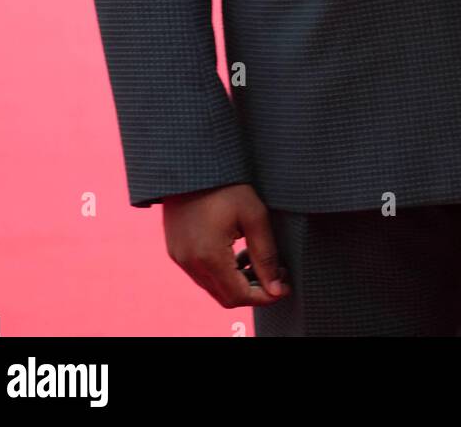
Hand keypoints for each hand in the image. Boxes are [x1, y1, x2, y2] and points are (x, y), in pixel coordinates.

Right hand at [163, 184, 290, 307]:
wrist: (191, 163)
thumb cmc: (226, 183)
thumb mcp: (254, 215)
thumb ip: (266, 255)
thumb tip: (277, 288)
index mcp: (208, 255)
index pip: (239, 296)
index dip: (264, 296)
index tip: (284, 285)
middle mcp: (189, 262)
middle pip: (225, 296)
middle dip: (253, 290)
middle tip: (276, 274)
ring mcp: (179, 257)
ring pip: (213, 287)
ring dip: (238, 282)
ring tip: (258, 260)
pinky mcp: (176, 249)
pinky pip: (202, 274)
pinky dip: (222, 272)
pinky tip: (238, 253)